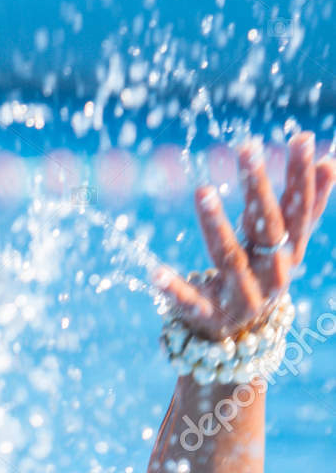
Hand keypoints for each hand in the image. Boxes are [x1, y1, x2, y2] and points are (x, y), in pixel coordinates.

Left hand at [154, 133, 335, 340]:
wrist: (240, 336)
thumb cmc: (262, 273)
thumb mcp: (285, 242)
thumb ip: (308, 204)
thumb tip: (331, 158)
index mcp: (290, 254)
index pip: (299, 211)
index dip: (302, 176)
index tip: (301, 137)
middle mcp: (271, 276)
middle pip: (266, 228)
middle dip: (258, 188)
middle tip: (247, 147)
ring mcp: (240, 297)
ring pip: (229, 257)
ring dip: (216, 225)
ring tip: (202, 190)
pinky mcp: (207, 316)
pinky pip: (189, 300)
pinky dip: (173, 288)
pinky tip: (154, 272)